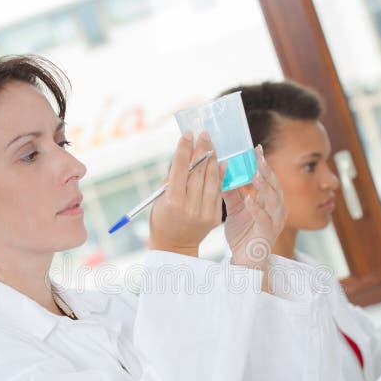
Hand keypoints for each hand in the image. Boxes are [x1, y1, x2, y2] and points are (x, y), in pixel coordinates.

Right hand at [148, 131, 223, 256]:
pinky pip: (218, 192)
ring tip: (212, 145)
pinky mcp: (214, 216)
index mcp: (173, 202)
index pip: (180, 169)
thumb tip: (184, 154)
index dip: (184, 149)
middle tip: (204, 134)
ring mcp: (204, 212)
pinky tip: (220, 162)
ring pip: (210, 180)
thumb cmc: (162, 218)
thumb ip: (172, 178)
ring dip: (212, 160)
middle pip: (198, 172)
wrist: (174, 246)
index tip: (188, 133)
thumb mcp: (160, 198)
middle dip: (201, 150)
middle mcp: (190, 207)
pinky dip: (219, 176)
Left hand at [223, 145, 285, 269]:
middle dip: (266, 170)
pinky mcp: (268, 234)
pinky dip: (257, 209)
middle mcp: (276, 210)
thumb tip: (222, 172)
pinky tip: (249, 200)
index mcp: (270, 202)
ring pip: (274, 201)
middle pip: (275, 186)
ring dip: (264, 187)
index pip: (268, 178)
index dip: (263, 163)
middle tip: (258, 156)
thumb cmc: (243, 235)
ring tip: (255, 175)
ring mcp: (274, 222)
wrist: (245, 261)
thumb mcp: (236, 210)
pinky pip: (264, 219)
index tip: (256, 148)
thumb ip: (232, 192)